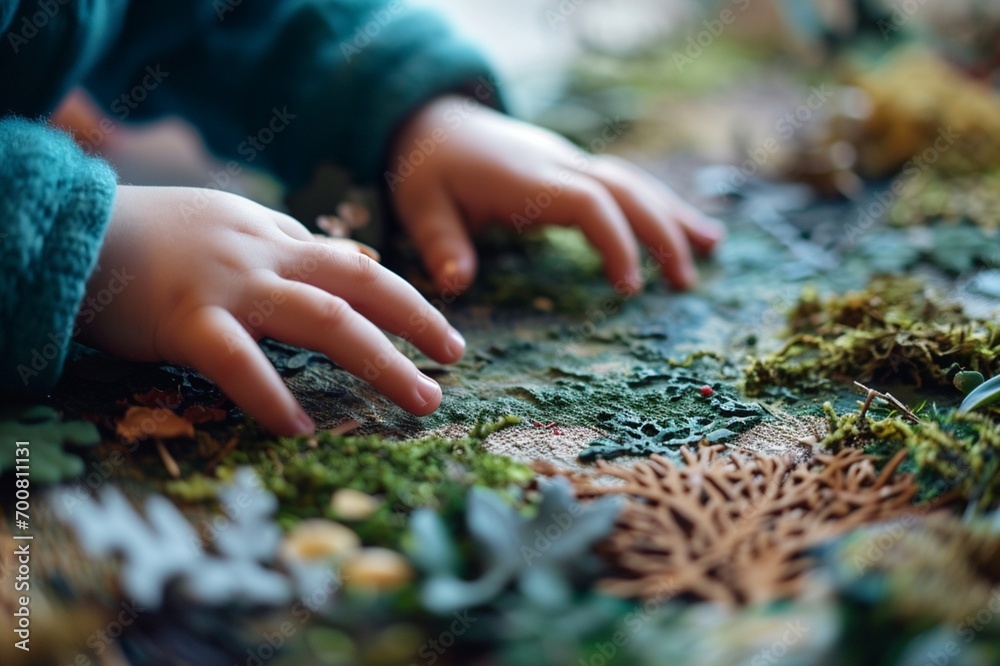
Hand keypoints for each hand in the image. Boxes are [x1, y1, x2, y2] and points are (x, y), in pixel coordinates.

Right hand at [77, 186, 465, 435]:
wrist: (77, 229)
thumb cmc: (157, 236)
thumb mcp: (237, 224)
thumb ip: (296, 243)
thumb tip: (362, 260)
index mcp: (278, 239)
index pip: (358, 266)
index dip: (407, 300)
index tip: (443, 335)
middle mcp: (267, 258)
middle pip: (361, 288)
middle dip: (416, 324)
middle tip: (453, 363)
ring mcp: (230, 287)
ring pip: (324, 320)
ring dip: (380, 362)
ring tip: (419, 400)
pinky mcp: (186, 320)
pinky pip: (238, 360)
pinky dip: (270, 395)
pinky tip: (299, 429)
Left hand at [387, 96, 724, 295]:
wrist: (434, 122)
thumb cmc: (428, 169)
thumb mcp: (421, 205)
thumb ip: (441, 243)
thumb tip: (456, 284)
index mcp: (528, 178)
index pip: (588, 203)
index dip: (615, 241)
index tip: (630, 286)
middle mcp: (559, 165)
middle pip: (625, 191)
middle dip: (661, 233)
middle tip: (685, 283)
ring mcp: (571, 162)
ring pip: (634, 183)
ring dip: (672, 215)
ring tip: (712, 248)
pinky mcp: (574, 169)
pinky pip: (625, 184)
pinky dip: (658, 205)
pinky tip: (685, 226)